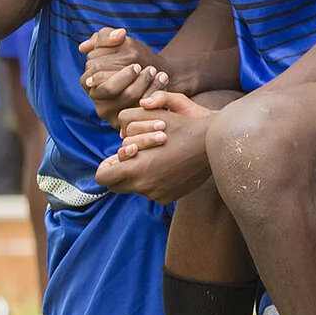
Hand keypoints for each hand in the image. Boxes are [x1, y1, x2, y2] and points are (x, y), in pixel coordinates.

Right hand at [80, 27, 167, 124]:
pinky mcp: (123, 124)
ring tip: (160, 75)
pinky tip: (163, 86)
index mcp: (87, 81)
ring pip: (126, 99)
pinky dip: (153, 96)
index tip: (137, 65)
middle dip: (132, 78)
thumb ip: (108, 36)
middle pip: (110, 89)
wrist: (154, 75)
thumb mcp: (118, 43)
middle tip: (150, 70)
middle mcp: (95, 99)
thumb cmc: (132, 58)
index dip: (118, 71)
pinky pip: (138, 111)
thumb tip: (118, 35)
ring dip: (146, 85)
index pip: (97, 76)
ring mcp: (109, 114)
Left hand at [96, 90, 214, 203]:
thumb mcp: (152, 116)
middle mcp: (143, 185)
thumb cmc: (182, 127)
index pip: (102, 177)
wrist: (213, 145)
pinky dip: (154, 181)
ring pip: (135, 187)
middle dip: (119, 172)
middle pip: (116, 185)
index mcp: (134, 168)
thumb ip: (128, 121)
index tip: (115, 159)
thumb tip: (120, 134)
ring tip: (152, 158)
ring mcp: (156, 194)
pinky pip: (151, 191)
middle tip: (130, 158)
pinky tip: (165, 166)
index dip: (106, 167)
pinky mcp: (168, 198)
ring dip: (138, 175)